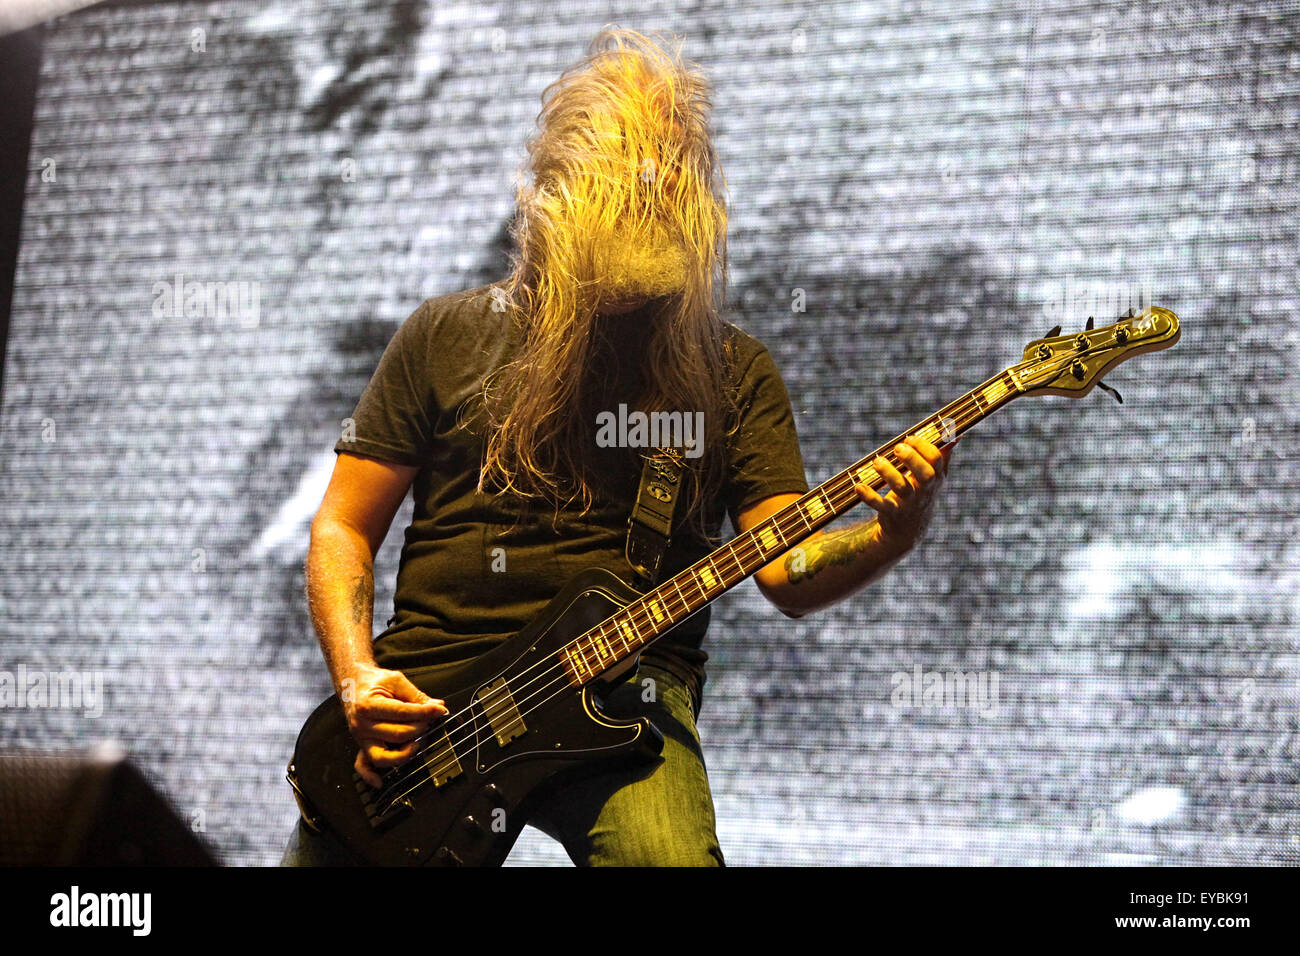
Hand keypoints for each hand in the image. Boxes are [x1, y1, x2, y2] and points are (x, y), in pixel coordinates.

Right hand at [341, 664, 447, 787]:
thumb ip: (416, 695)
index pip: (403, 713)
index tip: (439, 710)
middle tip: (431, 720)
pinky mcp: (361, 745)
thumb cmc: (374, 682)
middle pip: (398, 734)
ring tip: (418, 742)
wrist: (352, 684)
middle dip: (420, 728)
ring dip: (405, 753)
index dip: (425, 712)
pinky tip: (380, 782)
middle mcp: (362, 725)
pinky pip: (362, 766)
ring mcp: (361, 738)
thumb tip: (438, 705)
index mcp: (368, 705)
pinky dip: (370, 776)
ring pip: (383, 756)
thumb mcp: (395, 680)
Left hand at [854, 434, 953, 550]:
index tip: (909, 438)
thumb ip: (943, 457)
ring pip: (902, 488)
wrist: (908, 531)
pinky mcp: (893, 514)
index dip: (923, 446)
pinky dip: (870, 496)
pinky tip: (859, 486)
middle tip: (897, 447)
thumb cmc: (920, 495)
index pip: (937, 460)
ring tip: (877, 461)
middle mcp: (925, 491)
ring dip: (889, 473)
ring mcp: (909, 504)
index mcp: (936, 479)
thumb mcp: (934, 478)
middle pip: (926, 475)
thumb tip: (955, 434)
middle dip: (912, 458)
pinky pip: (882, 506)